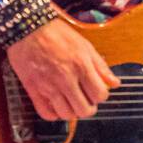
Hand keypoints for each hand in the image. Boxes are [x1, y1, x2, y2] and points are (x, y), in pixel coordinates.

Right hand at [6, 16, 120, 120]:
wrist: (27, 28)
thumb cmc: (57, 33)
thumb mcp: (84, 45)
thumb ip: (100, 66)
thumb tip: (115, 84)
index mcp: (81, 65)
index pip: (100, 95)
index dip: (101, 95)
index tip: (95, 91)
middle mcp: (66, 78)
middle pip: (85, 110)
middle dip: (88, 107)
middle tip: (85, 100)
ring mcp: (48, 86)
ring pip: (67, 115)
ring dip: (72, 111)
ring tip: (71, 102)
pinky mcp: (33, 90)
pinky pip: (47, 114)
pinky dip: (54, 114)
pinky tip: (56, 105)